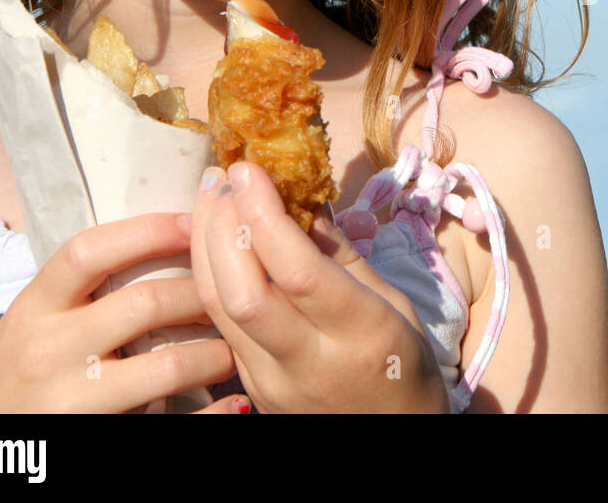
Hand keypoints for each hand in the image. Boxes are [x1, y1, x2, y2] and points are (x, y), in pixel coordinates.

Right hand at [0, 213, 244, 413]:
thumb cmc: (10, 379)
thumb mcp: (29, 325)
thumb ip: (79, 294)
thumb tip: (161, 244)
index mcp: (32, 310)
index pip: (89, 252)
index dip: (148, 230)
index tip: (194, 223)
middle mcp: (47, 351)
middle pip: (145, 304)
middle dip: (202, 294)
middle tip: (235, 292)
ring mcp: (69, 401)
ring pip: (166, 366)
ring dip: (216, 353)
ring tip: (235, 349)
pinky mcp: (93, 439)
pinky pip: (169, 425)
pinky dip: (213, 414)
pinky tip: (237, 402)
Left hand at [190, 163, 450, 412]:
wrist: (391, 439)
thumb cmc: (404, 364)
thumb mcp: (393, 301)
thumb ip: (341, 252)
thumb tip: (299, 196)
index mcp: (363, 334)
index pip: (297, 271)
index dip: (264, 214)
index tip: (249, 169)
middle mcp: (312, 362)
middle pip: (242, 292)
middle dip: (222, 224)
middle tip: (224, 177)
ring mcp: (272, 382)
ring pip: (217, 307)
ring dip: (204, 242)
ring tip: (211, 194)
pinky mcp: (249, 388)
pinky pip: (217, 323)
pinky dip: (208, 272)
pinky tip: (214, 239)